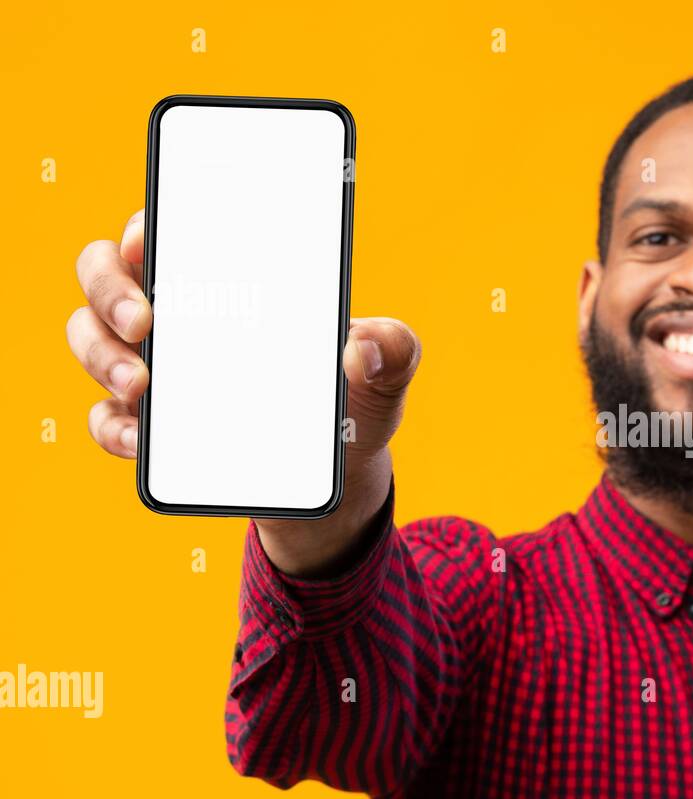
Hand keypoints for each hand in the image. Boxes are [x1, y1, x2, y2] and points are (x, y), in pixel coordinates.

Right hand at [68, 208, 422, 575]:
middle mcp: (179, 313)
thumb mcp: (385, 374)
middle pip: (105, 273)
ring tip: (141, 385)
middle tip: (144, 320)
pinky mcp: (147, 424)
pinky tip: (139, 441)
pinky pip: (105, 419)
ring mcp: (154, 365)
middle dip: (110, 290)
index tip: (147, 241)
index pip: (169, 230)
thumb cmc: (353, 400)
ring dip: (102, 357)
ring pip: (90, 339)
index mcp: (230, 279)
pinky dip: (113, 428)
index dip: (144, 226)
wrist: (339, 472)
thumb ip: (396, 350)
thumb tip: (369, 343)